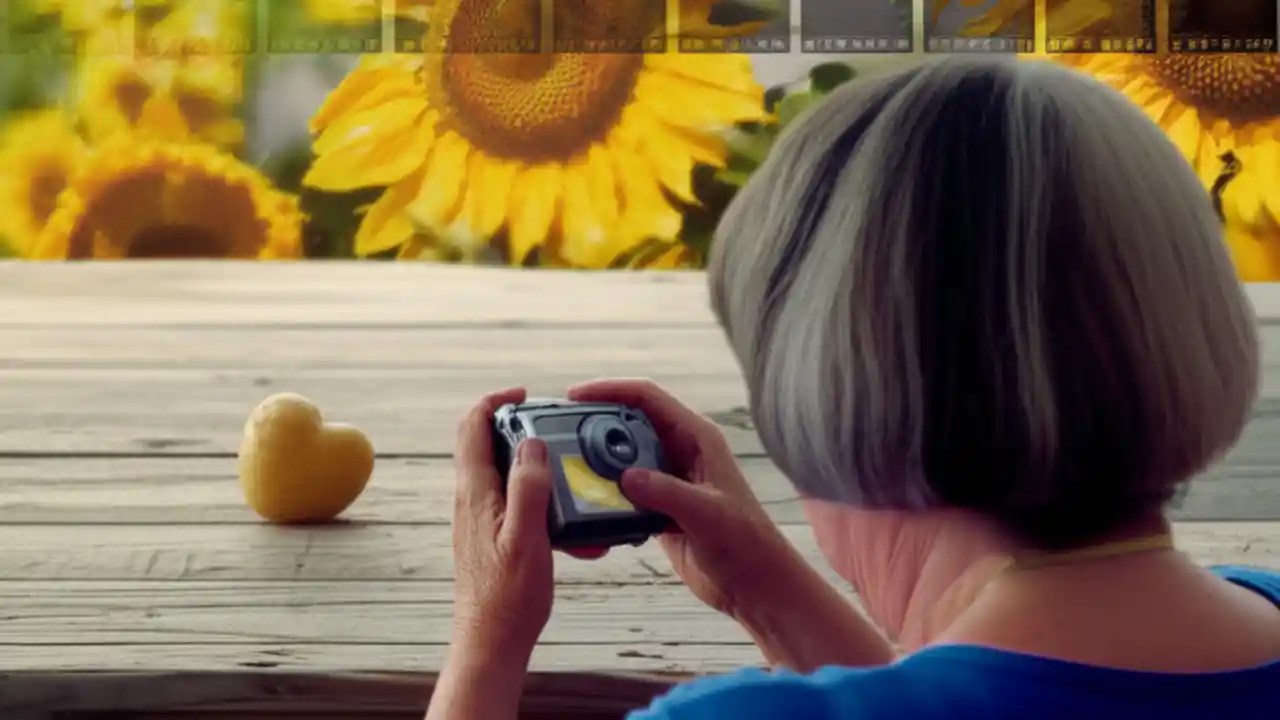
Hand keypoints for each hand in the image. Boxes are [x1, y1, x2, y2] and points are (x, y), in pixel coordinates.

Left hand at [450, 387, 554, 661]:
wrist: (491, 641)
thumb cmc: (509, 596)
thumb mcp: (528, 537)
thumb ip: (528, 486)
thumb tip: (531, 442)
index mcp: (476, 493)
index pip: (472, 427)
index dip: (495, 401)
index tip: (526, 394)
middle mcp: (470, 500)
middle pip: (483, 443)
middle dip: (516, 425)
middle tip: (551, 424)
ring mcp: (478, 518)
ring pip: (500, 472)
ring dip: (529, 461)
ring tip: (565, 468)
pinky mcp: (489, 535)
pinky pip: (511, 500)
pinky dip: (535, 495)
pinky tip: (565, 518)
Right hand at [565, 378, 802, 619]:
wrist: (754, 585)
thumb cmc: (746, 543)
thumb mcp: (707, 514)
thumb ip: (668, 493)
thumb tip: (626, 478)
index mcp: (697, 438)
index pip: (648, 398)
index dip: (610, 390)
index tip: (575, 395)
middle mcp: (681, 452)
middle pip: (628, 423)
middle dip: (594, 422)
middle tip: (559, 429)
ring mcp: (668, 480)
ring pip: (623, 457)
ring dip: (595, 460)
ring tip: (564, 465)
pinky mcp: (658, 507)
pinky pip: (623, 490)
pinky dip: (603, 493)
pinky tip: (584, 502)